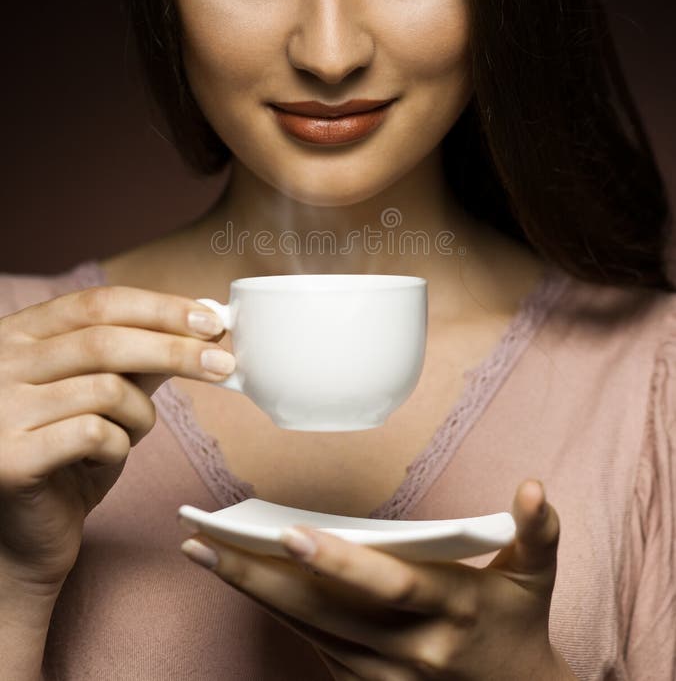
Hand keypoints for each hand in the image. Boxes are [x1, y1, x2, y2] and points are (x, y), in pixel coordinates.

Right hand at [0, 285, 235, 591]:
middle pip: (105, 340)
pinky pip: (93, 434)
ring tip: (135, 432)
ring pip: (106, 389)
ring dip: (142, 414)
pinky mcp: (10, 459)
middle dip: (175, 349)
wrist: (22, 538)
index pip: (97, 304)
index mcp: (18, 336)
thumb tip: (201, 325)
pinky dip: (119, 445)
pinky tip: (105, 458)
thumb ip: (141, 359)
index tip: (211, 319)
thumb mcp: (105, 396)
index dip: (159, 308)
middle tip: (223, 363)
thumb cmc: (68, 459)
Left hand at [180, 480, 577, 679]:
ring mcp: (385, 675)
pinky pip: (314, 646)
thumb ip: (538, 532)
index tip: (290, 533)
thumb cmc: (520, 626)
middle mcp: (411, 648)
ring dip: (255, 593)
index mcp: (452, 608)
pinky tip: (242, 578)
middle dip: (261, 579)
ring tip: (206, 551)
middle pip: (326, 614)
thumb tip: (534, 487)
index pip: (388, 586)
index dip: (341, 563)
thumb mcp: (537, 578)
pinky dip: (277, 613)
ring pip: (309, 631)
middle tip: (205, 542)